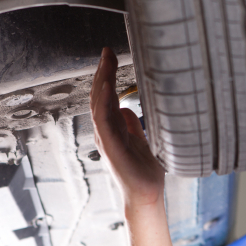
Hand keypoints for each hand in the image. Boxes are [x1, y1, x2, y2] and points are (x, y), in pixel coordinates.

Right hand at [90, 48, 165, 209]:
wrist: (146, 194)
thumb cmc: (143, 171)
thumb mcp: (140, 140)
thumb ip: (131, 125)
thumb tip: (126, 108)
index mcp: (112, 128)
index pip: (105, 96)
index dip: (106, 75)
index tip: (110, 56)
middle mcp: (106, 132)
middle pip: (99, 96)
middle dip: (102, 72)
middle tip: (107, 51)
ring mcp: (107, 139)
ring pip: (99, 105)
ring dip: (102, 82)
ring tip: (106, 62)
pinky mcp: (112, 148)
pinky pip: (104, 122)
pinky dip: (103, 103)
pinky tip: (106, 88)